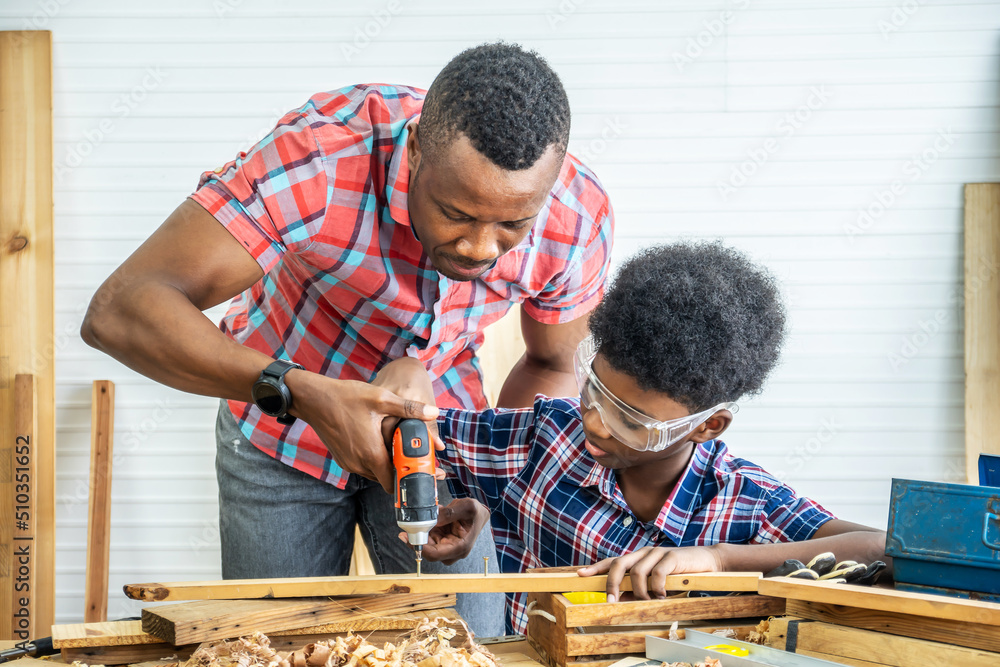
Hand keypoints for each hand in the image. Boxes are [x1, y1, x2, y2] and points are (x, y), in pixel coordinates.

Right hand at [286, 369, 436, 493]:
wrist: (313, 399)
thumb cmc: (346, 397)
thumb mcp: (381, 398)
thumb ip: (409, 408)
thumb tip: (434, 412)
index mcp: (371, 453)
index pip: (393, 482)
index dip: (408, 478)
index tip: (421, 471)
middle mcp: (359, 463)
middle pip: (386, 478)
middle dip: (399, 469)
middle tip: (414, 455)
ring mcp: (349, 462)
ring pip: (375, 472)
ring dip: (386, 463)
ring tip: (397, 445)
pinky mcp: (343, 458)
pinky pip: (364, 465)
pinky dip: (374, 458)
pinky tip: (379, 440)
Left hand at [399, 498, 489, 564]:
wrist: (478, 514)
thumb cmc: (476, 513)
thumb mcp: (467, 507)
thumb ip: (450, 513)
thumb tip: (432, 518)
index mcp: (460, 547)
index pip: (435, 554)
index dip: (420, 548)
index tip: (409, 538)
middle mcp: (452, 551)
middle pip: (428, 552)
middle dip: (418, 539)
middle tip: (408, 528)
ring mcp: (446, 547)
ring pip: (427, 545)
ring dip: (421, 533)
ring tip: (421, 519)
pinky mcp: (442, 541)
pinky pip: (428, 538)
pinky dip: (425, 529)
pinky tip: (427, 519)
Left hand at [577, 545, 722, 602]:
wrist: (707, 561)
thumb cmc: (679, 576)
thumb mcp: (656, 586)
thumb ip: (638, 591)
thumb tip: (620, 601)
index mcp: (638, 559)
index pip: (613, 561)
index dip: (596, 568)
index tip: (580, 574)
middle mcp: (644, 553)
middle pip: (619, 563)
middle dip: (612, 583)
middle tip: (611, 601)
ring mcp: (657, 552)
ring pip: (637, 572)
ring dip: (640, 592)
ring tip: (650, 601)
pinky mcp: (671, 556)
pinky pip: (657, 573)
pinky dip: (657, 588)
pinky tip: (663, 596)